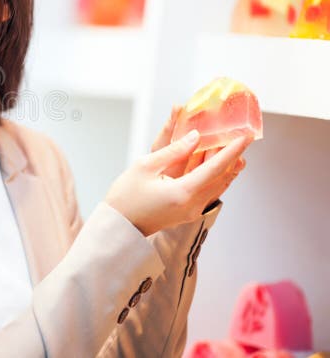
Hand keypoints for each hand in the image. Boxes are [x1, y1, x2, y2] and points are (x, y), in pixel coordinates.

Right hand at [105, 106, 251, 236]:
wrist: (119, 226)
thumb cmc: (125, 196)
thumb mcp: (145, 166)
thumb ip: (174, 150)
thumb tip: (196, 137)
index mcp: (182, 192)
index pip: (214, 168)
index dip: (231, 151)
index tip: (244, 137)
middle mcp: (192, 205)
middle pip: (221, 178)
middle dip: (233, 157)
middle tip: (241, 139)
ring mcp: (191, 211)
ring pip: (217, 186)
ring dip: (226, 167)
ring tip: (234, 150)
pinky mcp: (187, 212)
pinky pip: (209, 192)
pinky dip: (216, 177)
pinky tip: (216, 166)